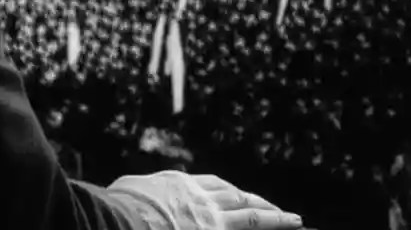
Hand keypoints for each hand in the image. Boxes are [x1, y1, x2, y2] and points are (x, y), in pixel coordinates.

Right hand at [108, 170, 302, 229]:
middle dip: (258, 203)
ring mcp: (209, 218)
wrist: (121, 218)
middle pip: (237, 198)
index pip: (214, 186)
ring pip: (250, 215)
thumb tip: (131, 192)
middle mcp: (199, 198)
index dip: (231, 193)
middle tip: (278, 209)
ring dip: (275, 217)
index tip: (241, 198)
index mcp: (180, 185)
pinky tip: (283, 229)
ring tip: (294, 221)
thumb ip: (141, 191)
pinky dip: (266, 229)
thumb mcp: (127, 189)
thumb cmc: (116, 207)